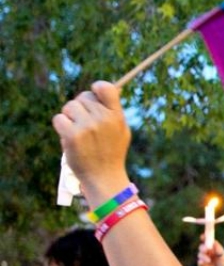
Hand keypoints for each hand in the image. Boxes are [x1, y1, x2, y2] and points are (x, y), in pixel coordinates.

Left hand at [51, 81, 131, 205]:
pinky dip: (61, 127)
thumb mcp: (121, 131)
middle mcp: (103, 119)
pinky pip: (59, 119)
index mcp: (117, 116)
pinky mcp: (72, 136)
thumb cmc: (112, 153)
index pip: (105, 87)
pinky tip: (70, 137)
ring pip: (69, 107)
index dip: (96, 88)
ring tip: (78, 131)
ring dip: (69, 117)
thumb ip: (112, 111)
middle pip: (83, 97)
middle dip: (80, 107)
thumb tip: (99, 90)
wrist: (104, 178)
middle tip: (84, 123)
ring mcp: (87, 127)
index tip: (94, 96)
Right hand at [198, 240, 223, 265]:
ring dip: (203, 256)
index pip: (207, 241)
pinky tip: (205, 263)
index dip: (204, 238)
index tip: (203, 236)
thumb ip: (218, 248)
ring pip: (199, 254)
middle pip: (201, 247)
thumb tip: (213, 241)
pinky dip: (201, 261)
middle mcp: (207, 253)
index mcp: (213, 249)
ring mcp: (203, 259)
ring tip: (209, 260)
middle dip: (203, 247)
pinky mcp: (201, 265)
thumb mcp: (222, 255)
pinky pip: (199, 261)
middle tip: (206, 249)